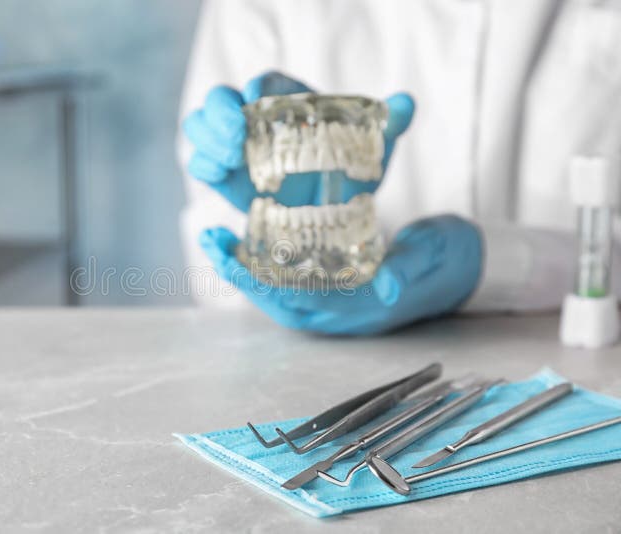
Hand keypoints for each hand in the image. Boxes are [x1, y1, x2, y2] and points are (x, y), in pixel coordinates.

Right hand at [182, 71, 414, 211]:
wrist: (333, 210)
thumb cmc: (349, 168)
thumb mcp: (373, 149)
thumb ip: (388, 125)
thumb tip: (406, 102)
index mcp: (288, 100)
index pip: (267, 83)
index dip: (258, 87)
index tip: (258, 98)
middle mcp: (255, 119)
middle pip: (220, 99)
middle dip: (220, 111)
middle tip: (236, 133)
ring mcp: (234, 148)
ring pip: (201, 128)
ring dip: (207, 138)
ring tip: (226, 159)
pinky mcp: (224, 177)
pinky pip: (201, 163)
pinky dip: (204, 165)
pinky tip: (218, 174)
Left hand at [199, 215, 482, 334]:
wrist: (463, 269)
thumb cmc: (448, 259)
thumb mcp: (431, 258)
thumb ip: (407, 269)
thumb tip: (386, 287)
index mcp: (362, 309)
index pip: (300, 299)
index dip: (263, 280)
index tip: (232, 254)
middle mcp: (342, 314)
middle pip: (278, 299)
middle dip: (241, 272)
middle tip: (212, 239)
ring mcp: (336, 306)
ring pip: (279, 294)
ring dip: (246, 270)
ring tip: (218, 239)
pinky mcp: (334, 293)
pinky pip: (290, 286)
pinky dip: (265, 267)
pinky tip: (247, 243)